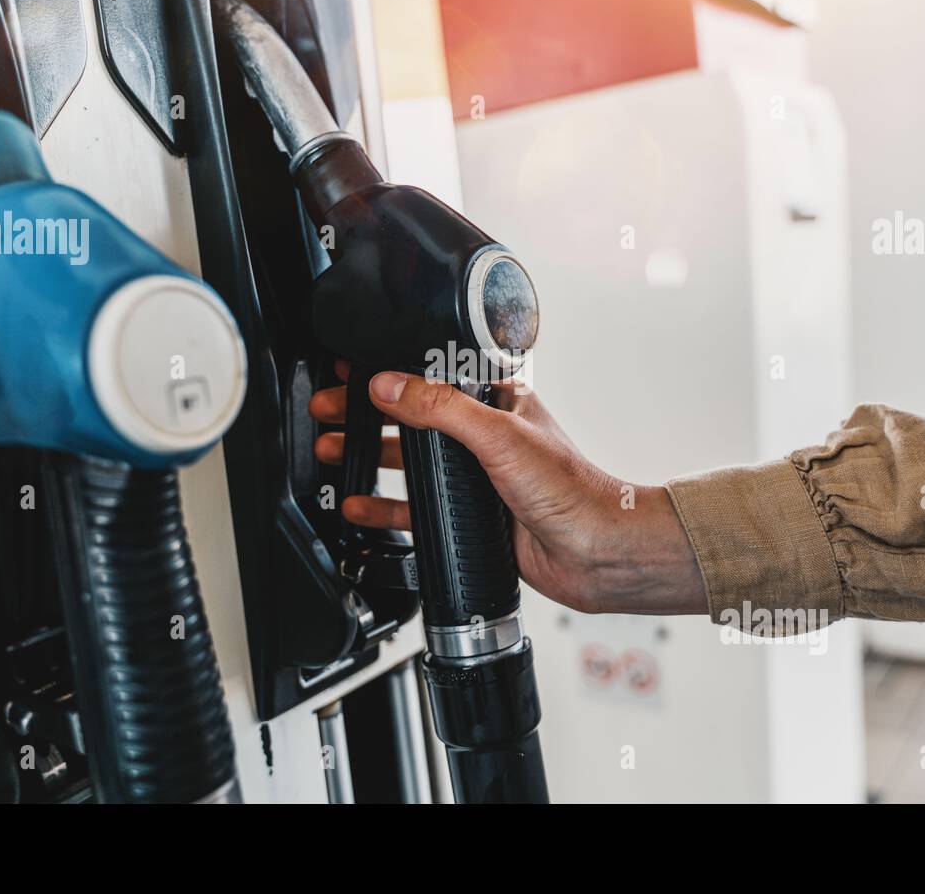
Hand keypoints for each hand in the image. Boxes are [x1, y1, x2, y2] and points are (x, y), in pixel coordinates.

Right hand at [309, 365, 707, 615]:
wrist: (597, 554)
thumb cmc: (573, 490)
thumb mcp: (499, 436)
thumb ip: (440, 408)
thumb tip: (389, 383)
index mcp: (498, 403)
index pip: (434, 376)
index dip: (390, 372)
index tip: (351, 371)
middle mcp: (486, 437)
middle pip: (412, 417)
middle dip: (365, 413)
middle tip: (327, 410)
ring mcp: (477, 478)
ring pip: (410, 461)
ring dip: (368, 455)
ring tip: (329, 450)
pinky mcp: (471, 516)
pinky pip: (418, 507)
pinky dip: (386, 505)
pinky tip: (361, 505)